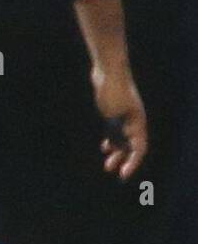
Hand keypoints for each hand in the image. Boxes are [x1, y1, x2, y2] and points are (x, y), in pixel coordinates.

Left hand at [91, 64, 147, 179]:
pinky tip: (106, 147)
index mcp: (137, 122)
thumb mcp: (113, 113)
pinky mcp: (115, 111)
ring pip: (122, 138)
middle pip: (131, 145)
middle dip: (122, 159)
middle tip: (110, 170)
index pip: (138, 148)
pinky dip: (112, 140)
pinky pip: (116, 130)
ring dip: (117, 151)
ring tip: (108, 164)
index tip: (123, 174)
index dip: (132, 163)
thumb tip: (115, 144)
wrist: (108, 69)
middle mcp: (133, 121)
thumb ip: (115, 129)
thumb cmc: (113, 89)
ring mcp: (124, 115)